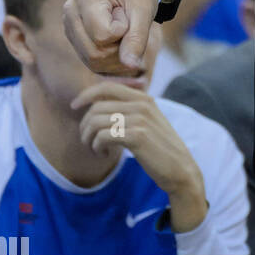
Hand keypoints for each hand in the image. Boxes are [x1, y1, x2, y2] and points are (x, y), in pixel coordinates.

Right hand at [63, 0, 157, 76]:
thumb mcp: (143, 10)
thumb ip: (137, 38)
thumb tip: (131, 67)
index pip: (102, 36)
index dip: (123, 31)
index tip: (126, 12)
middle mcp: (70, 15)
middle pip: (94, 54)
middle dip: (120, 48)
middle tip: (128, 25)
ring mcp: (70, 29)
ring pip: (93, 62)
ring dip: (117, 56)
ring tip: (123, 32)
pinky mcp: (75, 41)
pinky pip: (92, 63)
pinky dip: (112, 60)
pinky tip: (119, 43)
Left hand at [71, 80, 207, 231]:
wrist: (180, 169)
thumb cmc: (159, 148)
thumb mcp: (147, 122)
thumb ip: (129, 111)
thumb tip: (99, 106)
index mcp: (143, 98)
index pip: (106, 86)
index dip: (86, 94)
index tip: (74, 106)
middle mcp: (141, 104)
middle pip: (96, 107)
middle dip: (85, 126)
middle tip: (89, 142)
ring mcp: (140, 119)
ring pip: (96, 122)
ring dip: (89, 139)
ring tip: (97, 149)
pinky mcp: (137, 136)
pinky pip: (103, 136)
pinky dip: (97, 147)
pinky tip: (105, 154)